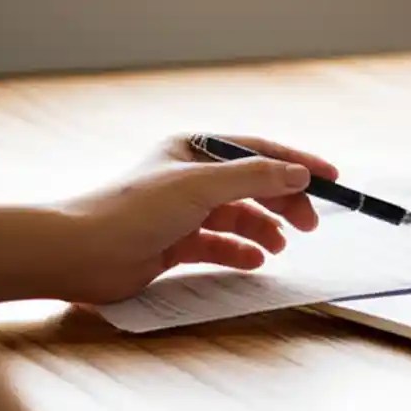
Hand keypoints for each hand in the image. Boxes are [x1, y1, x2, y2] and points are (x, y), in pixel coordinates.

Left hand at [54, 134, 338, 303]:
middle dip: (284, 202)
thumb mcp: (201, 186)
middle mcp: (189, 177)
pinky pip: (220, 245)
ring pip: (240, 217)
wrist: (79, 253)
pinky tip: (255, 261)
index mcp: (193, 149)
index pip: (258, 151)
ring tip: (281, 246)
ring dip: (265, 230)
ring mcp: (183, 212)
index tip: (331, 177)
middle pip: (253, 186)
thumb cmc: (131, 211)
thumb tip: (300, 173)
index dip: (296, 163)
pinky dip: (241, 251)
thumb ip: (255, 177)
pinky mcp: (175, 244)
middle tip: (310, 224)